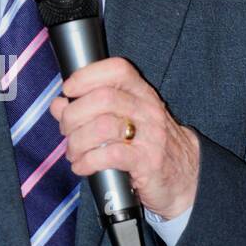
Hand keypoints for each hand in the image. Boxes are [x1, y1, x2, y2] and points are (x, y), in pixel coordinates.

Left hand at [49, 57, 199, 218]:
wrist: (186, 176)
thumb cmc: (148, 145)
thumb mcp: (123, 120)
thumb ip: (87, 109)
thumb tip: (58, 104)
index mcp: (141, 93)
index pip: (117, 69)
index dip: (86, 76)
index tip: (69, 90)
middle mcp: (147, 109)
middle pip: (102, 98)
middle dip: (73, 115)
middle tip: (67, 130)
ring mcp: (150, 135)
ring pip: (103, 127)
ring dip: (77, 142)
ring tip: (74, 152)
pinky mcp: (147, 162)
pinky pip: (110, 155)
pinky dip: (87, 161)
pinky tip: (82, 166)